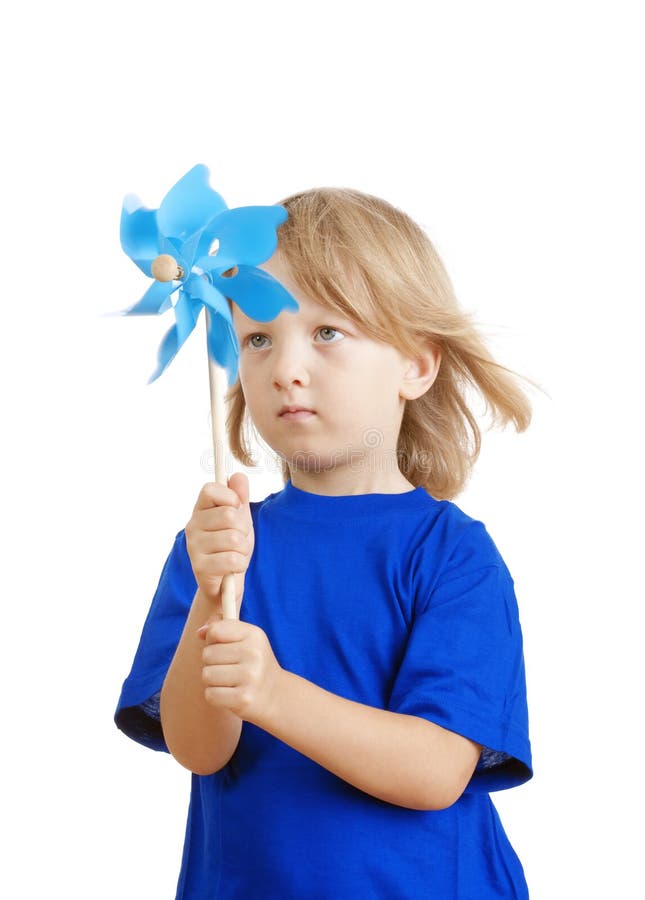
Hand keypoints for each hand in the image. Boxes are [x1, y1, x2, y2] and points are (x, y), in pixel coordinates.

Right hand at [185, 473, 254, 608]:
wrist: (225, 583)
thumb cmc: (232, 547)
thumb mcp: (240, 519)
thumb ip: (239, 497)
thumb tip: (239, 475)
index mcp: (200, 510)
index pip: (210, 489)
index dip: (230, 497)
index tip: (235, 509)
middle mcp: (192, 526)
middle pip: (229, 515)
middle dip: (244, 529)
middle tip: (239, 538)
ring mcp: (193, 547)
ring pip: (234, 538)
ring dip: (243, 549)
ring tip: (235, 554)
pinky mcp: (199, 567)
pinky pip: (233, 559)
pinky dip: (240, 564)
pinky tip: (232, 567)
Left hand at [198, 619, 283, 723]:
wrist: (276, 695)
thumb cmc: (253, 663)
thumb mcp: (244, 639)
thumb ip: (221, 627)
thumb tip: (200, 632)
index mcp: (254, 635)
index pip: (215, 631)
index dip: (212, 640)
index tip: (224, 647)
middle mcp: (254, 654)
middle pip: (207, 654)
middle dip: (212, 663)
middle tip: (230, 668)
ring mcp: (250, 677)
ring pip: (207, 675)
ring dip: (213, 681)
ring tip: (230, 681)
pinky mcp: (243, 698)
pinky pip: (210, 695)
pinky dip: (215, 696)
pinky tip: (230, 694)